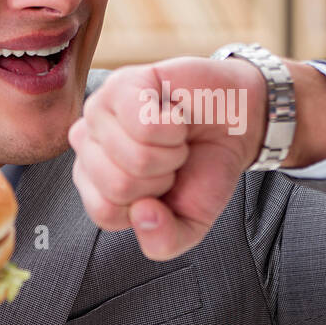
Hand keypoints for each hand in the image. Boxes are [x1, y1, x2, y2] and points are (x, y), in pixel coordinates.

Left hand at [68, 56, 267, 260]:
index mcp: (94, 181)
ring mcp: (100, 111)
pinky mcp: (122, 82)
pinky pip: (145, 124)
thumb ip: (162, 242)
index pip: (106, 213)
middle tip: (172, 158)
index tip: (165, 185)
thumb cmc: (204, 167)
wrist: (237, 123)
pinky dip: (173, 128)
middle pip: (118, 187)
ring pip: (134, 157)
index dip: (149, 207)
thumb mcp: (189, 224)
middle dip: (161, 179)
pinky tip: (174, 115)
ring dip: (171, 152)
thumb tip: (142, 214)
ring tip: (175, 137)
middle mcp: (87, 145)